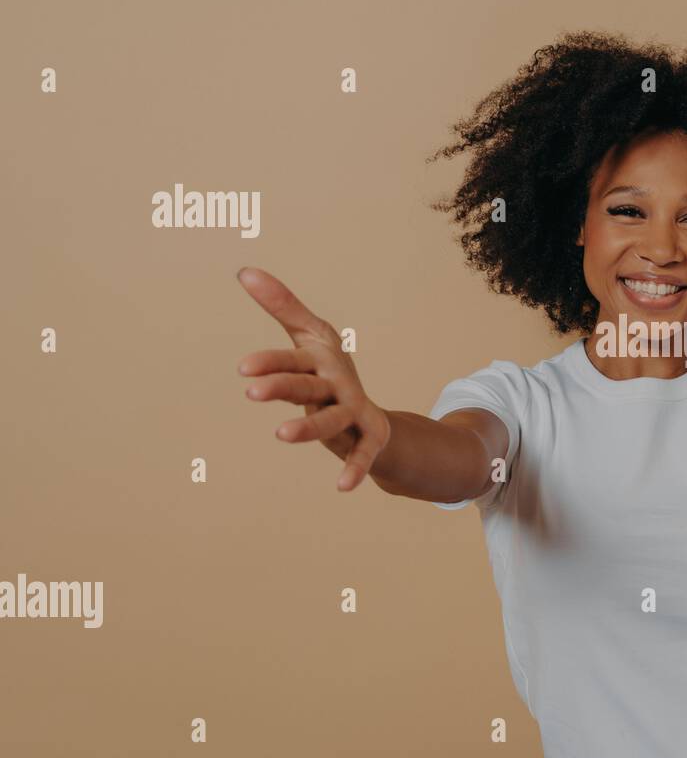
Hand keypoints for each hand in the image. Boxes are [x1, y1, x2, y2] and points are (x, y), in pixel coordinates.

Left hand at [236, 267, 391, 490]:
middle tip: (250, 391)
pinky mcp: (369, 437)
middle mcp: (336, 384)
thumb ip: (281, 305)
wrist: (372, 413)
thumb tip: (244, 270)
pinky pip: (363, 454)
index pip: (291, 358)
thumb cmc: (329, 371)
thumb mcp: (309, 336)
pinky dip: (356, 468)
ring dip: (309, 427)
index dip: (270, 362)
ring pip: (330, 420)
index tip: (242, 368)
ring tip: (281, 434)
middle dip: (282, 386)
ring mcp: (352, 411)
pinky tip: (342, 487)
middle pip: (306, 385)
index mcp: (319, 360)